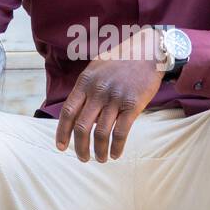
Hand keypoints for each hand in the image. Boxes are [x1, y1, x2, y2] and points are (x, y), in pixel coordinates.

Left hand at [55, 26, 164, 162]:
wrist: (148, 50)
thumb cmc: (122, 60)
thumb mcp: (96, 68)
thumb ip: (86, 88)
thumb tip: (78, 112)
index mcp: (85, 82)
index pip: (68, 112)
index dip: (62, 132)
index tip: (61, 146)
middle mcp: (97, 91)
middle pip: (81, 126)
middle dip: (80, 147)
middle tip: (82, 158)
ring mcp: (115, 98)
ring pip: (100, 133)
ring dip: (98, 151)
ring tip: (100, 159)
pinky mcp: (133, 105)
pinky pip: (121, 132)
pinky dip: (117, 147)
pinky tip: (116, 154)